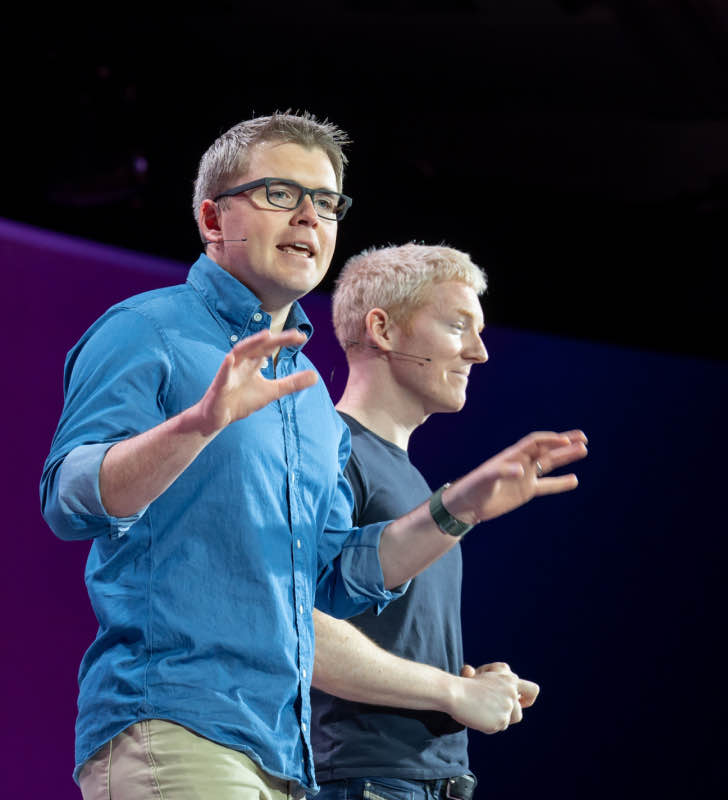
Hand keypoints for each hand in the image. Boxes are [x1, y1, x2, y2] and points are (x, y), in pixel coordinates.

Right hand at [196, 329, 316, 433]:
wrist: (219, 417)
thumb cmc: (242, 400)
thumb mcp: (273, 391)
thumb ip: (292, 383)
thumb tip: (315, 376)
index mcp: (254, 362)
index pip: (271, 347)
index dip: (285, 341)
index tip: (302, 337)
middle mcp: (242, 362)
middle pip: (259, 345)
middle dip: (275, 339)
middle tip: (294, 334)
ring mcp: (230, 372)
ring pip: (239, 352)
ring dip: (252, 343)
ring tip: (266, 335)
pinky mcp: (219, 386)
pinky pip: (222, 375)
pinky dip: (226, 367)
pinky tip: (230, 359)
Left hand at [443, 430, 587, 525]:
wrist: (467, 505)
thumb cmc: (473, 488)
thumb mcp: (486, 478)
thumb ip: (503, 472)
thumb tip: (522, 470)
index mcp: (511, 455)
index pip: (535, 442)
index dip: (550, 440)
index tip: (566, 440)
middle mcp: (521, 462)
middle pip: (546, 449)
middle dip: (564, 443)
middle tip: (582, 438)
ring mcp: (524, 476)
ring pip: (549, 464)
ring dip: (565, 457)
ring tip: (583, 450)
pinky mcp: (525, 491)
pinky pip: (547, 485)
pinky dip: (560, 482)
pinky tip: (574, 479)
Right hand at [447, 661, 532, 733]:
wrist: (454, 693)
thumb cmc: (465, 685)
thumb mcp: (483, 676)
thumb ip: (498, 685)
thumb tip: (506, 691)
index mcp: (509, 679)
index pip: (533, 691)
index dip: (526, 699)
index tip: (517, 702)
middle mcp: (512, 692)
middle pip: (519, 713)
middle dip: (507, 714)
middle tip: (490, 708)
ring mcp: (507, 706)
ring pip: (508, 721)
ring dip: (498, 719)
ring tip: (482, 710)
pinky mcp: (501, 720)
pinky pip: (498, 727)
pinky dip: (488, 724)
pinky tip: (478, 715)